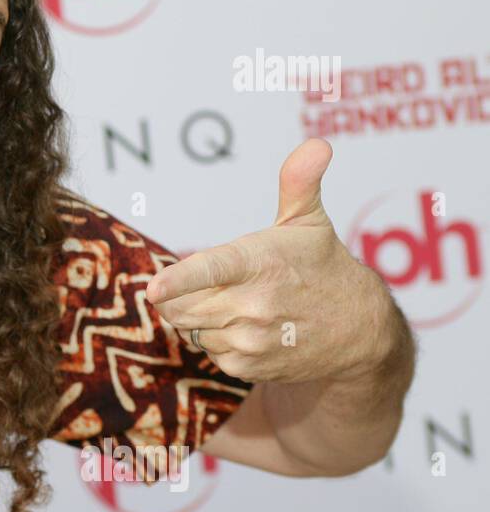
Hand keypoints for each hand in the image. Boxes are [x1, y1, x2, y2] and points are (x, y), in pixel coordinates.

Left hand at [145, 139, 393, 384]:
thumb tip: (316, 145)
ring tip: (232, 303)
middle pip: (181, 304)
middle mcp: (254, 305)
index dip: (180, 280)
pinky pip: (206, 350)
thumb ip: (299, 182)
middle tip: (200, 284)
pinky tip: (242, 326)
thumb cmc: (323, 267)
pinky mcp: (248, 367)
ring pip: (189, 328)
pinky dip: (213, 339)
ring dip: (196, 316)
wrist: (359, 330)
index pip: (212, 271)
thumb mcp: (309, 222)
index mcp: (260, 263)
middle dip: (176, 294)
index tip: (153, 287)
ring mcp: (251, 340)